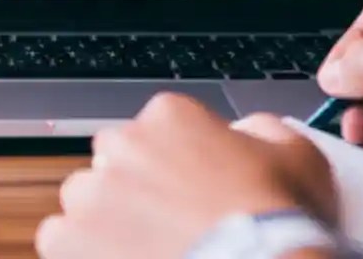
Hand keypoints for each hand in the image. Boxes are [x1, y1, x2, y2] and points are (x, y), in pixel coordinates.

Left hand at [36, 94, 336, 258]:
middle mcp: (122, 147)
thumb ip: (266, 131)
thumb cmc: (275, 227)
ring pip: (87, 202)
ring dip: (110, 222)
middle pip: (118, 161)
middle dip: (140, 188)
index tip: (194, 188)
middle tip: (174, 224)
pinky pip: (63, 243)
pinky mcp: (67, 241)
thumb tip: (255, 130)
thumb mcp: (299, 157)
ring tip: (150, 250)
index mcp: (170, 117)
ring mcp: (91, 196)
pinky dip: (88, 253)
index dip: (181, 161)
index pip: (161, 127)